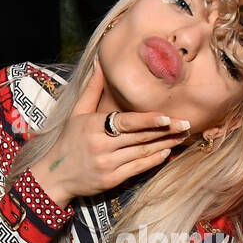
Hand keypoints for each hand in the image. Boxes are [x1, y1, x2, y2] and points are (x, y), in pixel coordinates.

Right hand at [33, 59, 190, 204]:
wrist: (55, 176)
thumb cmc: (68, 141)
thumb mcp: (77, 113)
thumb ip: (92, 89)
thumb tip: (100, 62)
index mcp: (94, 126)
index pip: (126, 122)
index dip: (148, 120)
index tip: (167, 117)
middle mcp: (102, 146)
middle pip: (140, 138)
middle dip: (166, 130)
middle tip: (187, 123)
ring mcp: (107, 165)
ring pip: (142, 153)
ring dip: (165, 144)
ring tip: (182, 136)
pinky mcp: (112, 180)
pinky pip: (138, 168)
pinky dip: (154, 161)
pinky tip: (167, 152)